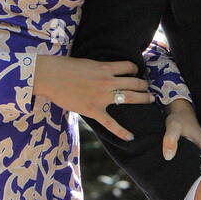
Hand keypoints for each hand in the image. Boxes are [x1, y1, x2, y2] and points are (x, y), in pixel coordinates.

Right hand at [33, 55, 152, 140]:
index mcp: (105, 68)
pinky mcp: (93, 110)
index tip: (138, 73)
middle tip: (149, 89)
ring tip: (150, 100)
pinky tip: (131, 137)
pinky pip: (111, 123)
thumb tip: (106, 69)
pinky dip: (122, 131)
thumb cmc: (64, 67)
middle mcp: (107, 82)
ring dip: (143, 99)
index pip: (129, 66)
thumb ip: (99, 68)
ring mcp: (101, 97)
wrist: (50, 76)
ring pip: (130, 98)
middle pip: (134, 83)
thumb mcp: (87, 62)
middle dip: (144, 86)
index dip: (136, 69)